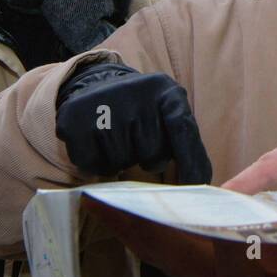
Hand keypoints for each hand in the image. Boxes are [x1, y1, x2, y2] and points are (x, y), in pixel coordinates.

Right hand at [56, 57, 211, 184]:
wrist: (96, 88)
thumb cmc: (142, 111)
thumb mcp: (169, 114)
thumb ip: (187, 143)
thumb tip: (201, 185)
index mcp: (166, 91)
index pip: (183, 130)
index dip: (191, 164)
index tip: (196, 189)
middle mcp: (136, 93)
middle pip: (153, 153)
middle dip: (149, 158)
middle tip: (138, 141)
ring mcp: (103, 104)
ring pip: (123, 161)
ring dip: (122, 160)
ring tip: (118, 138)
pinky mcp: (75, 119)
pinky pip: (94, 164)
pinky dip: (97, 163)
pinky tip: (98, 143)